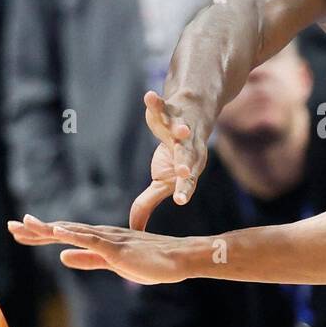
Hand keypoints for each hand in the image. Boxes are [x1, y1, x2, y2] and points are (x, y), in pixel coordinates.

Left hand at [7, 214, 189, 284]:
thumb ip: (88, 260)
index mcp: (99, 240)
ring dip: (50, 228)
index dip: (41, 234)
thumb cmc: (150, 262)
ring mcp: (109, 240)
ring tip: (27, 224)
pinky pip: (92, 240)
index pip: (65, 235)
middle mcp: (100, 235)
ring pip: (74, 231)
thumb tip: (62, 256)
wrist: (178, 259)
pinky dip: (74, 235)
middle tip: (11, 227)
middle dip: (37, 229)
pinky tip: (59, 232)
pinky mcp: (118, 248)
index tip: (20, 232)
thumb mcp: (113, 264)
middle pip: (63, 230)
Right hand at [130, 91, 208, 229]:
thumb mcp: (162, 181)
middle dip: (186, 163)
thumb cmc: (176, 157)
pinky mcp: (171, 111)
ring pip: (180, 130)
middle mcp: (188, 149)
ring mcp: (181, 129)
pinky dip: (156, 103)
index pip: (187, 182)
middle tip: (184, 171)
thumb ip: (148, 203)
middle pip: (187, 157)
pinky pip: (163, 107)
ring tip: (181, 130)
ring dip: (180, 130)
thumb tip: (134, 230)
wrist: (191, 120)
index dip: (184, 189)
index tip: (180, 200)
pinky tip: (149, 96)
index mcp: (187, 169)